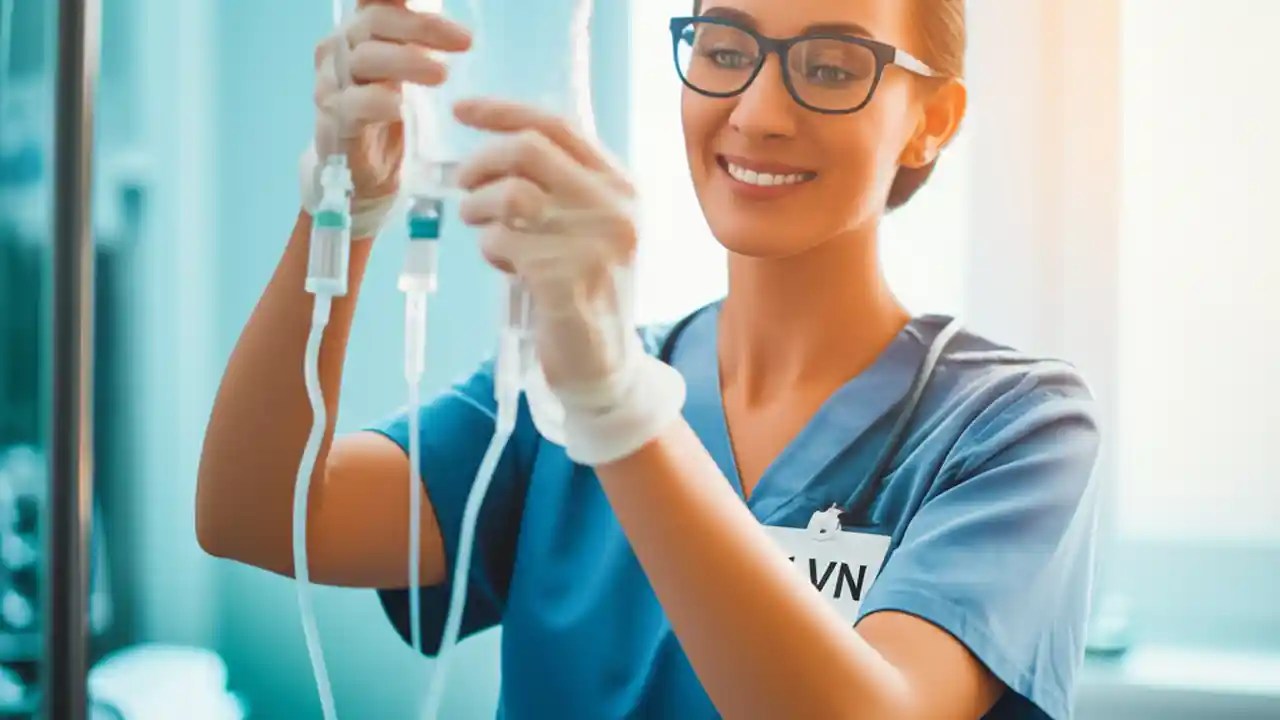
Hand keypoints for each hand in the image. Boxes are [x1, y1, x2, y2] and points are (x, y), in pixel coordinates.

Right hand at [306, 2, 471, 215]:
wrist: (370, 171)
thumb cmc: (394, 112)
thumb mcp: (412, 71)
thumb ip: (423, 40)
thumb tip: (460, 24)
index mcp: (360, 30)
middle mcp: (340, 48)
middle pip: (377, 22)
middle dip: (424, 27)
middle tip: (466, 41)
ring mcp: (332, 83)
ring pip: (366, 59)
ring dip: (408, 62)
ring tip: (443, 74)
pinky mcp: (333, 121)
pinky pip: (353, 104)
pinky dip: (379, 102)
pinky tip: (402, 106)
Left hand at [453, 98, 637, 398]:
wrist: (604, 364)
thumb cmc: (587, 288)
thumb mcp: (590, 226)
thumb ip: (562, 184)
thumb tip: (498, 141)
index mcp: (621, 186)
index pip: (557, 126)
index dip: (503, 111)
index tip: (462, 110)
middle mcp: (614, 208)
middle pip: (528, 149)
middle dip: (482, 162)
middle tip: (464, 185)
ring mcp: (592, 244)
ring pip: (509, 196)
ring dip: (480, 210)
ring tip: (483, 230)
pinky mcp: (564, 279)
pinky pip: (503, 243)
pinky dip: (492, 250)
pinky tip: (507, 267)